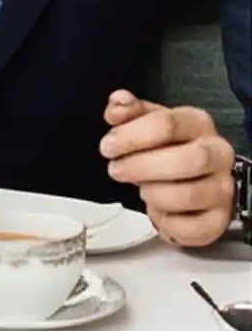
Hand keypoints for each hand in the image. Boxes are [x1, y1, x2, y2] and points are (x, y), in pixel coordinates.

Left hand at [101, 89, 235, 246]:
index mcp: (197, 124)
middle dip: (141, 167)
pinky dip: (166, 223)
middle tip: (117, 169)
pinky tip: (158, 211)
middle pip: (187, 160)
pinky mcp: (218, 220)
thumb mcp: (146, 122)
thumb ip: (129, 110)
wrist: (194, 176)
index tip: (108, 146)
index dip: (130, 136)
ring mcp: (222, 188)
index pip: (167, 124)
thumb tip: (118, 102)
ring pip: (187, 196)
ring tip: (142, 188)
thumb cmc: (168, 147)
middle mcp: (217, 154)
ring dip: (152, 194)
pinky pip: (191, 227)